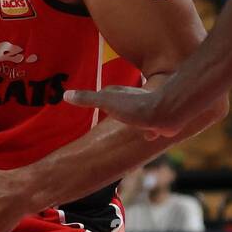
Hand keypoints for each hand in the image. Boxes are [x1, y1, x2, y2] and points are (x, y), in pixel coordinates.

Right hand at [64, 83, 182, 138]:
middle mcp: (133, 100)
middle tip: (110, 113)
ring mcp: (147, 110)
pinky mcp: (158, 122)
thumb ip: (87, 99)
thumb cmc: (135, 107)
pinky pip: (152, 128)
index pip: (106, 94)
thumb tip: (65, 94)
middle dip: (117, 108)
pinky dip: (149, 132)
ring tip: (129, 125)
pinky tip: (148, 136)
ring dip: (135, 119)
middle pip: (122, 103)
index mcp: (119, 94)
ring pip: (138, 115)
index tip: (93, 100)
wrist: (166, 113)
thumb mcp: (106, 103)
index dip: (99, 98)